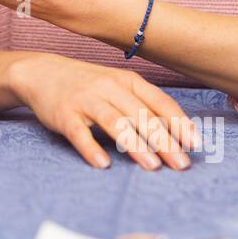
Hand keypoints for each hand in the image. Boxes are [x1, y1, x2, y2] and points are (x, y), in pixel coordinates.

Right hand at [14, 53, 198, 170]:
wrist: (42, 72)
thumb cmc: (88, 84)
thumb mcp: (118, 86)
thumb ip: (144, 104)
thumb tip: (180, 132)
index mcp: (126, 80)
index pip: (159, 102)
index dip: (179, 123)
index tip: (195, 145)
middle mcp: (108, 87)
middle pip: (141, 115)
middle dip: (164, 141)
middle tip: (181, 164)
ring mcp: (85, 100)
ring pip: (115, 123)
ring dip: (135, 145)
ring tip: (152, 166)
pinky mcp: (64, 115)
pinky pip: (79, 133)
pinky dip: (91, 148)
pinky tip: (103, 163)